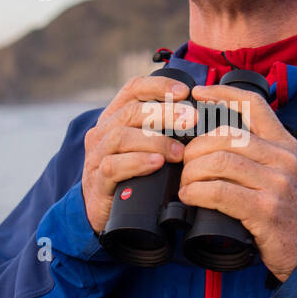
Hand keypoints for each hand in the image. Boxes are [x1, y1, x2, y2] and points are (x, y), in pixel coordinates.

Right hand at [81, 76, 195, 233]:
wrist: (106, 211)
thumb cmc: (133, 174)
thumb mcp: (145, 147)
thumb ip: (163, 130)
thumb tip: (200, 118)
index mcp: (115, 117)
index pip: (133, 89)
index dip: (159, 86)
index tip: (185, 92)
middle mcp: (102, 132)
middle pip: (131, 112)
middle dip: (165, 113)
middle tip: (192, 119)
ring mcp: (96, 156)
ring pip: (121, 137)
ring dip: (155, 141)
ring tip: (179, 152)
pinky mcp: (97, 181)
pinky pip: (113, 166)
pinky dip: (137, 163)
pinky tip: (157, 164)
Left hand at [177, 84, 296, 282]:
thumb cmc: (291, 214)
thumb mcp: (285, 174)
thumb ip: (261, 155)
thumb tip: (218, 142)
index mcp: (286, 144)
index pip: (254, 104)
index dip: (222, 93)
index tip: (198, 93)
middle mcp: (283, 158)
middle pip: (226, 135)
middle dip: (195, 149)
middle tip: (183, 165)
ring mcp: (276, 183)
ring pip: (220, 162)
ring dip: (192, 173)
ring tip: (185, 184)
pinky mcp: (266, 209)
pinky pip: (220, 192)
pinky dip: (196, 193)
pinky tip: (189, 197)